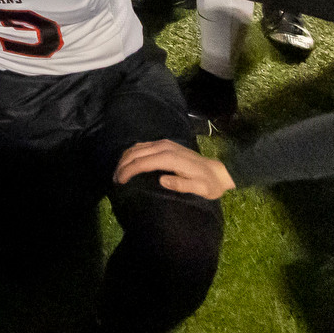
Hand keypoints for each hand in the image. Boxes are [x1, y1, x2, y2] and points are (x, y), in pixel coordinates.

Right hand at [115, 140, 234, 199]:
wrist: (218, 171)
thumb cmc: (208, 184)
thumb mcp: (200, 189)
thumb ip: (181, 184)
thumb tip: (161, 180)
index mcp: (170, 158)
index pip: (142, 162)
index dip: (128, 171)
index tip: (120, 182)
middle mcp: (164, 147)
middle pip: (135, 153)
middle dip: (122, 165)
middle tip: (115, 180)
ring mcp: (164, 143)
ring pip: (137, 147)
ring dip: (125, 158)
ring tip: (119, 172)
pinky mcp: (164, 144)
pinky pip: (142, 146)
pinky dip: (132, 153)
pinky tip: (128, 163)